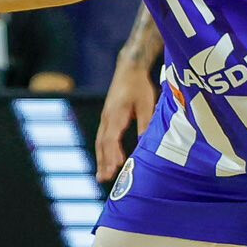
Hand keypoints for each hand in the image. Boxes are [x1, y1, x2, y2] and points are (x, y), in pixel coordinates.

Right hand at [95, 56, 157, 182]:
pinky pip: (103, 137)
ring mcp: (105, 117)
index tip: (116, 166)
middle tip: (104, 179)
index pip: (111, 139)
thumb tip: (145, 142)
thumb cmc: (139, 86)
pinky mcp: (108, 116)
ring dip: (101, 159)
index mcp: (116, 115)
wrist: (129, 68)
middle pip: (102, 144)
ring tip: (101, 175)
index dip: (113, 154)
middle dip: (103, 162)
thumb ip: (145, 123)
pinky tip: (105, 159)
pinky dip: (103, 150)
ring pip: (100, 142)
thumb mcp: (146, 104)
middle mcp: (107, 118)